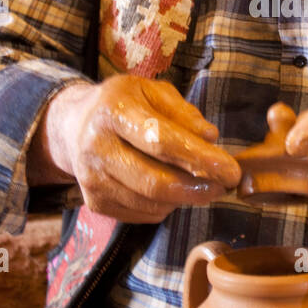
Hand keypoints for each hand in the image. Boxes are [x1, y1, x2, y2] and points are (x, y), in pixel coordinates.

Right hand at [49, 76, 240, 222]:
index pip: (160, 141)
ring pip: (151, 203)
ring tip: (199, 182)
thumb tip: (210, 138)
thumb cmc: (125, 104)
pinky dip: (166, 207)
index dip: (199, 158)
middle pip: (155, 182)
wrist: (75, 126)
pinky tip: (171, 189)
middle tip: (225, 186)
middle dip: (197, 188)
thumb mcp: (153, 92)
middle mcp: (96, 147)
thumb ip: (184, 112)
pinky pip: (143, 215)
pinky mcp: (94, 203)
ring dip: (184, 198)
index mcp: (113, 112)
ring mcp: (92, 180)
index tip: (231, 170)